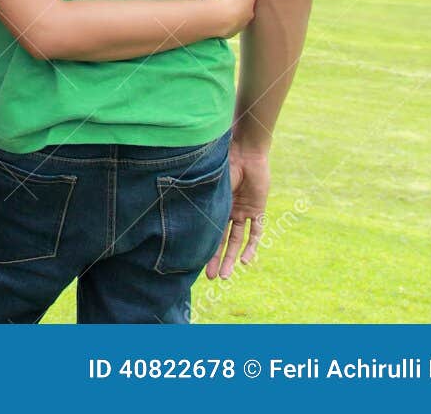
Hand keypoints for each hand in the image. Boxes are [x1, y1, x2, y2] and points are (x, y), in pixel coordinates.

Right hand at [206, 144, 268, 278]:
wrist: (244, 152)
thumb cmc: (222, 164)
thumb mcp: (209, 188)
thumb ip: (201, 201)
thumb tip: (172, 207)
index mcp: (214, 205)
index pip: (209, 232)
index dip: (204, 249)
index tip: (196, 266)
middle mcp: (228, 211)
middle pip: (222, 240)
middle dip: (217, 260)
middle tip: (213, 278)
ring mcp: (243, 211)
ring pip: (238, 239)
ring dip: (232, 257)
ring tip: (227, 275)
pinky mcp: (258, 209)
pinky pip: (256, 231)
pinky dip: (251, 246)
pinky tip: (245, 261)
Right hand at [209, 0, 256, 37]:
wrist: (220, 17)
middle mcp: (251, 10)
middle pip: (245, 6)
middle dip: (237, 4)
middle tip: (225, 1)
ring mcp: (244, 23)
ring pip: (238, 17)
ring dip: (231, 14)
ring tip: (219, 10)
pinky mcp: (236, 32)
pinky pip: (230, 25)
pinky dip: (225, 23)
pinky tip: (218, 19)